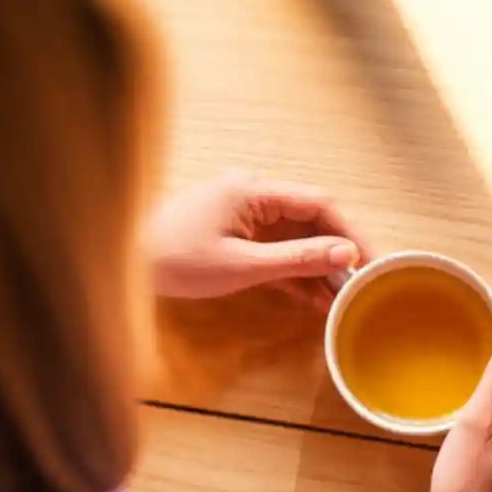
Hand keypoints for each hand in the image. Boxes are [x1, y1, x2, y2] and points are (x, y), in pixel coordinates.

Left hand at [145, 172, 369, 307]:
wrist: (119, 261)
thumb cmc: (172, 259)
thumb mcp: (241, 265)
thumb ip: (297, 260)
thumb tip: (346, 254)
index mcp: (255, 190)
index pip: (321, 203)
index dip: (352, 232)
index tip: (373, 262)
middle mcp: (254, 194)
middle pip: (312, 220)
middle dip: (338, 255)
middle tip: (362, 287)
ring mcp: (244, 214)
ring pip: (296, 238)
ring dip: (317, 268)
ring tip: (341, 301)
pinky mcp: (235, 235)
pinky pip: (276, 250)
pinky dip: (294, 273)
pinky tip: (313, 300)